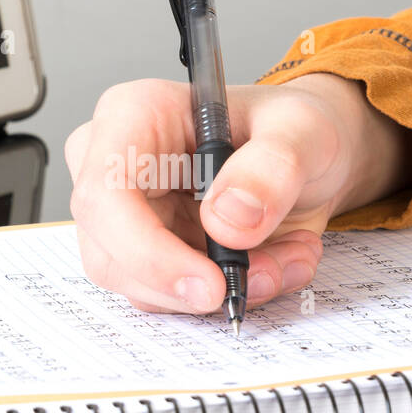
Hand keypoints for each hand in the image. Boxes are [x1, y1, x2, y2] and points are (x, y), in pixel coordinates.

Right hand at [65, 72, 411, 313]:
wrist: (308, 155)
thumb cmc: (291, 127)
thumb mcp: (303, 129)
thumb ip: (273, 167)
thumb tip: (227, 219)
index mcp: (135, 114)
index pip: (104, 195)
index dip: (147, 251)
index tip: (209, 283)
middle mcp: (116, 167)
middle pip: (111, 255)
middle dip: (192, 284)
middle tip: (265, 276)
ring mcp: (127, 217)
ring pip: (144, 287)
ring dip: (223, 289)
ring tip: (286, 256)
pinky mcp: (149, 254)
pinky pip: (175, 297)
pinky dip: (231, 293)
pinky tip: (273, 262)